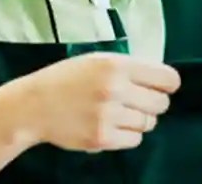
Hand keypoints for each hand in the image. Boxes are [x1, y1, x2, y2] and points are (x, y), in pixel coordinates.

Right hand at [14, 52, 180, 151]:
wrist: (34, 105)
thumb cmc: (67, 79)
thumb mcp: (98, 61)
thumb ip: (129, 67)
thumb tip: (162, 80)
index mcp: (117, 65)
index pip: (167, 78)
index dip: (168, 84)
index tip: (163, 87)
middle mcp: (116, 89)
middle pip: (161, 103)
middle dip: (153, 103)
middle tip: (138, 101)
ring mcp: (108, 115)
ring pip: (149, 123)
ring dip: (140, 119)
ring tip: (120, 113)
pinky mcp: (102, 138)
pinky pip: (135, 140)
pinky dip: (128, 135)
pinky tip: (113, 125)